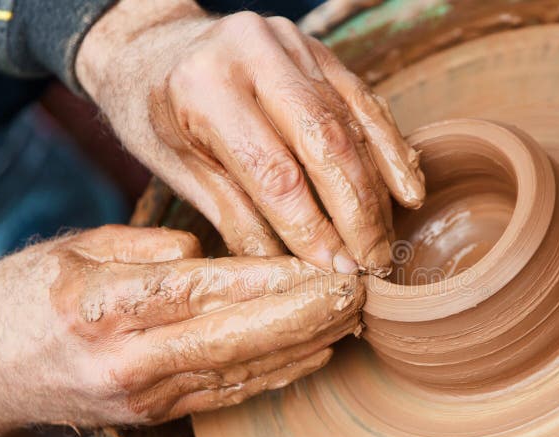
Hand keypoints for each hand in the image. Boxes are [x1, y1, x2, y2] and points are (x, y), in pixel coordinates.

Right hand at [0, 225, 362, 436]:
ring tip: (352, 320)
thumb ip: (145, 249)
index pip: (202, 290)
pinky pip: (227, 393)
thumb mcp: (74, 250)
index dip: (269, 280)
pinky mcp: (156, 413)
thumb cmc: (25, 299)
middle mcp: (129, 359)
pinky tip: (315, 355)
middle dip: (304, 315)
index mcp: (104, 306)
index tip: (322, 266)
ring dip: (303, 346)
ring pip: (241, 370)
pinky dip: (276, 375)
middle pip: (234, 337)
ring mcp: (146, 395)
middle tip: (358, 293)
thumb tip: (207, 255)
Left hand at [76, 0, 424, 275]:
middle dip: (357, 213)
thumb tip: (290, 269)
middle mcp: (253, 52)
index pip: (274, 172)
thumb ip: (235, 214)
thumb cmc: (153, 112)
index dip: (312, 228)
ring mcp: (291, 43)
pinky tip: (406, 189)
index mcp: (203, 87)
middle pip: (326, 143)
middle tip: (374, 263)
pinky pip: (363, 101)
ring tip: (389, 240)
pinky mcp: (316, 48)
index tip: (335, 271)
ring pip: (352, 123)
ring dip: (378, 188)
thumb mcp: (175, 168)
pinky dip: (388, 147)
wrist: (152, 45)